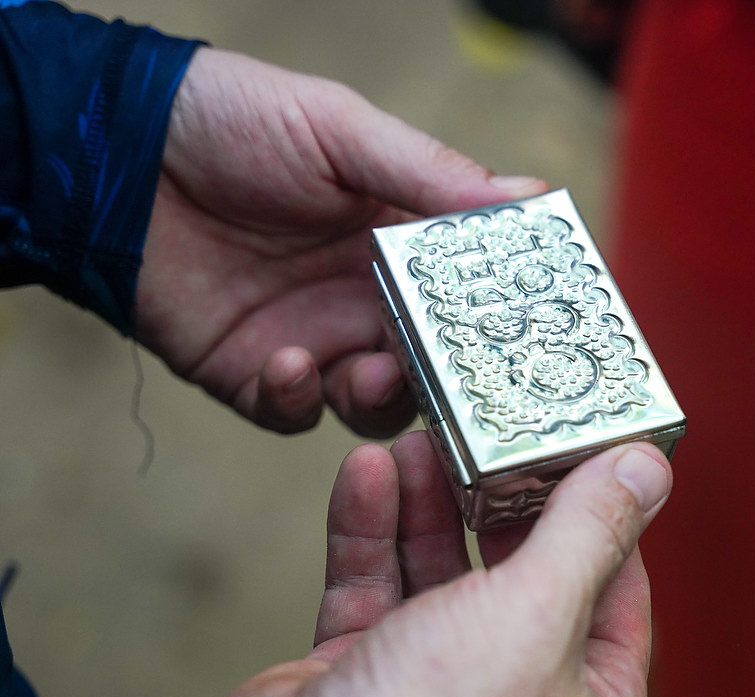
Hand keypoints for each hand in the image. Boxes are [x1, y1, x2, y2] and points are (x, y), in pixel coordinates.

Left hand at [136, 47, 545, 435]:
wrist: (116, 157)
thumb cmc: (231, 121)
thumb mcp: (340, 130)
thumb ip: (429, 172)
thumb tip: (528, 197)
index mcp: (403, 239)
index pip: (473, 292)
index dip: (503, 315)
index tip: (534, 329)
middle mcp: (370, 297)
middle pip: (440, 359)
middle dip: (455, 375)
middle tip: (462, 374)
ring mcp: (318, 338)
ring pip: (381, 402)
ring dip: (384, 395)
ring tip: (372, 369)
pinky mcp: (259, 375)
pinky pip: (299, 413)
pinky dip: (301, 397)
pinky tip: (289, 362)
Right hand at [226, 432, 672, 696]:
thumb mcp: (539, 610)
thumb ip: (590, 530)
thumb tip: (648, 469)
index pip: (616, 594)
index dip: (602, 518)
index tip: (585, 451)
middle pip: (524, 576)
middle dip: (500, 500)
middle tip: (493, 435)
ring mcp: (439, 691)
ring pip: (442, 574)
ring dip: (429, 504)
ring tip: (421, 439)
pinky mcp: (369, 676)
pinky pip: (377, 588)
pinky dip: (372, 531)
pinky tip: (368, 475)